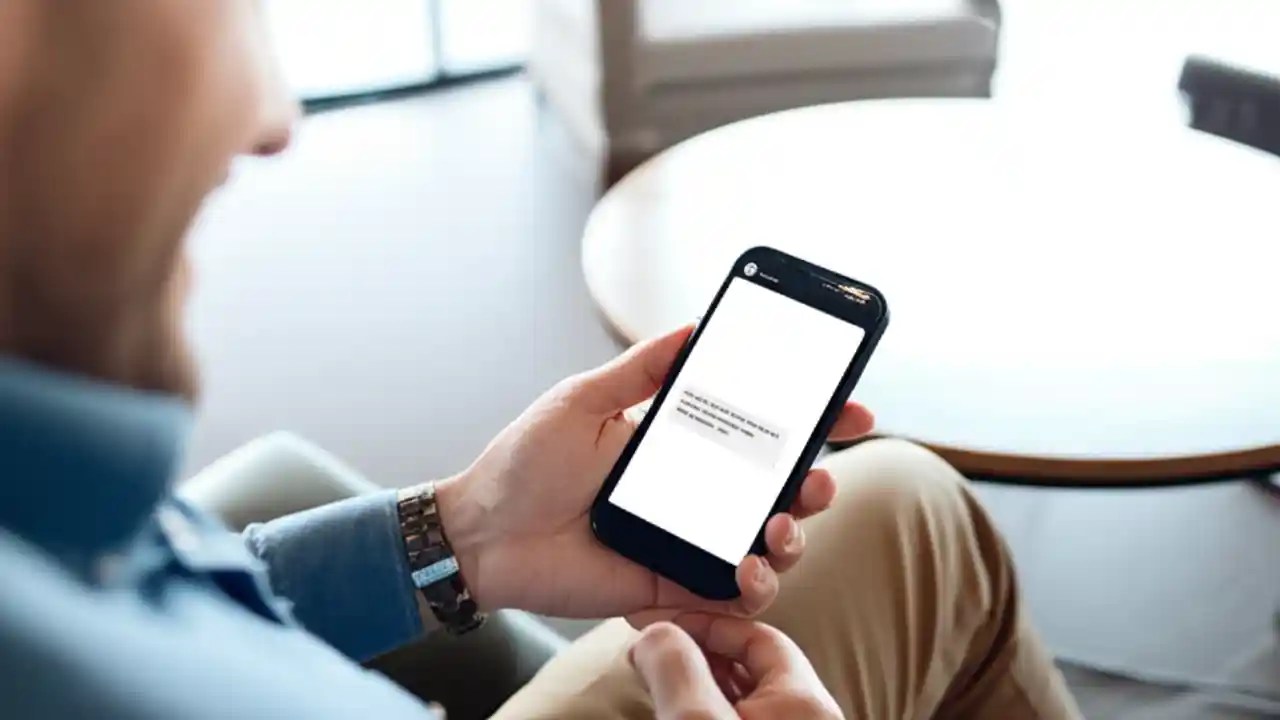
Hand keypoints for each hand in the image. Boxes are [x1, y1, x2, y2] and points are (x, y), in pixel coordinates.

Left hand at [434, 326, 873, 619]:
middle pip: (780, 492)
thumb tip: (693, 327)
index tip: (851, 408)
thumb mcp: (582, 401)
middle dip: (818, 484)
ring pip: (769, 546)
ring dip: (793, 537)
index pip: (759, 431)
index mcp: (679, 444)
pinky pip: (730, 593)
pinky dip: (753, 585)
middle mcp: (694, 492)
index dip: (811, 423)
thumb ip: (638, 370)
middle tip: (820, 477)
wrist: (481, 534)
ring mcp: (687, 540)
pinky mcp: (673, 585)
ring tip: (781, 523)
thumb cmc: (524, 464)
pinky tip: (747, 566)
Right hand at [630, 614, 841, 718]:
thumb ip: (674, 666)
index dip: (708, 624)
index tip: (665, 629)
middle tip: (656, 662)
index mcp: (806, 703)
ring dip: (702, 692)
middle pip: (751, 670)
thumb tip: (656, 634)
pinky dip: (709, 717)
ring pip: (744, 706)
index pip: (760, 635)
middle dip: (700, 658)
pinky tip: (677, 718)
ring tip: (661, 692)